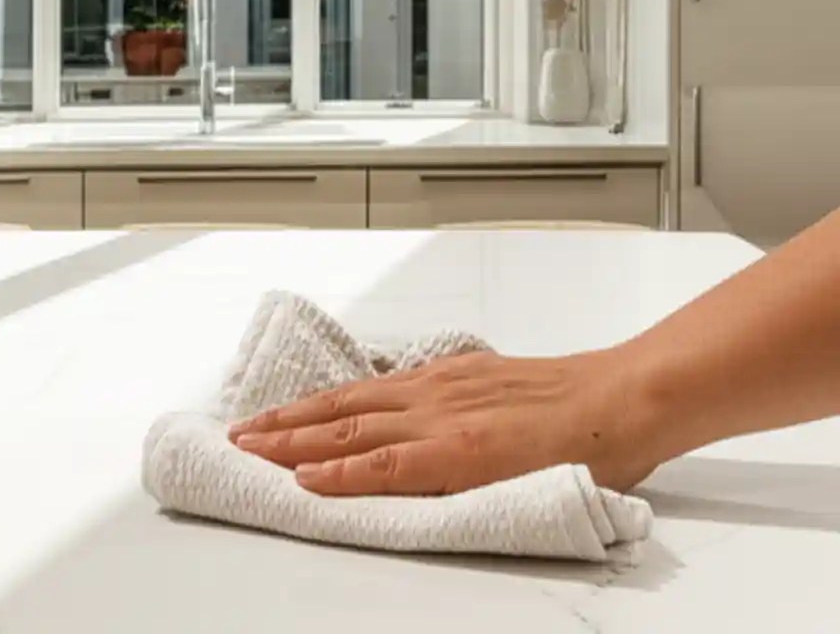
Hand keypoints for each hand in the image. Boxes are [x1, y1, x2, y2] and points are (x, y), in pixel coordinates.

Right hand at [228, 350, 666, 496]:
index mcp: (461, 449)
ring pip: (357, 398)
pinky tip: (325, 397)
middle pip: (349, 425)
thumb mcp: (526, 489)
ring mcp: (443, 386)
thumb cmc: (587, 453)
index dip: (330, 473)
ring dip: (302, 411)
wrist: (622, 400)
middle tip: (242, 443)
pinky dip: (345, 390)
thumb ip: (460, 492)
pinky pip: (385, 381)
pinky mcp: (452, 370)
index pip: (376, 462)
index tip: (289, 480)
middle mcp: (442, 412)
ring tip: (260, 420)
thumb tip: (404, 494)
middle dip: (290, 437)